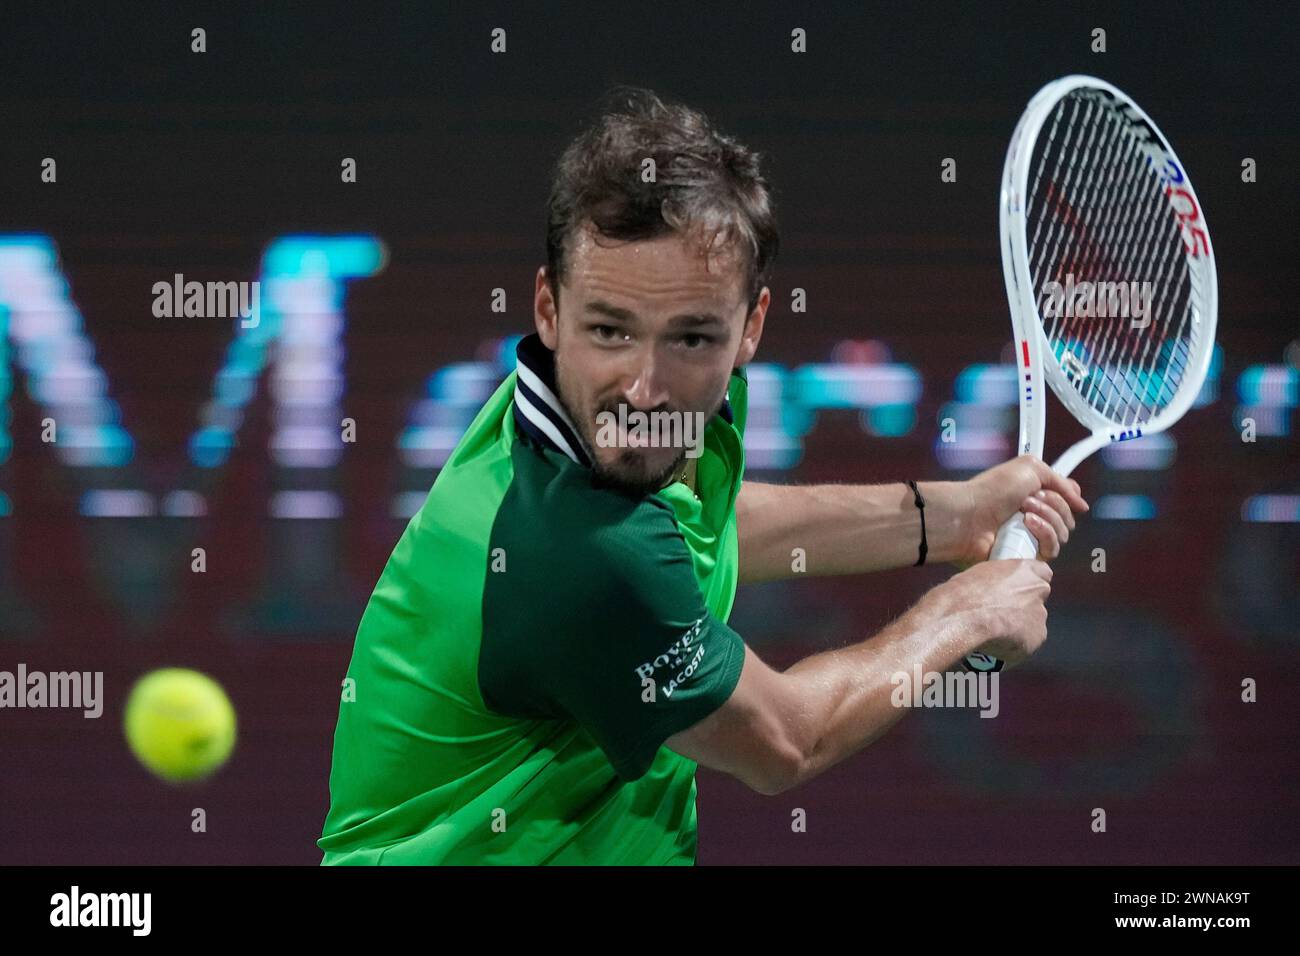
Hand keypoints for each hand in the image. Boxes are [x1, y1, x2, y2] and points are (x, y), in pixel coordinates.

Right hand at [939, 558, 1052, 667]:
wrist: (963, 617)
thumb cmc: (964, 594)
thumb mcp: (979, 575)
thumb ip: (996, 582)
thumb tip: (992, 594)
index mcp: (1026, 569)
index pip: (1042, 573)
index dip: (1028, 583)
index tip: (1015, 590)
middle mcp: (1039, 590)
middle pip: (1037, 599)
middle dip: (1023, 607)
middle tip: (1000, 614)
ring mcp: (1040, 615)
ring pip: (1032, 623)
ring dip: (1019, 628)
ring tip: (993, 633)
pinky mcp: (1036, 638)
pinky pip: (1027, 642)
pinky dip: (1015, 645)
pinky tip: (996, 645)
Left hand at [955, 455, 1088, 566]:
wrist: (970, 515)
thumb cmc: (993, 490)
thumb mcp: (1031, 468)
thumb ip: (1061, 481)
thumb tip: (1081, 501)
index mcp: (1034, 496)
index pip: (1067, 501)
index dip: (1068, 497)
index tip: (1066, 493)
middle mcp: (1035, 517)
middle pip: (1068, 517)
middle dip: (1054, 504)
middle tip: (1029, 499)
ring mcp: (1031, 538)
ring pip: (1062, 533)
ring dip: (1047, 518)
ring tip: (1023, 512)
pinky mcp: (1027, 555)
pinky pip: (1052, 548)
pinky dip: (1043, 533)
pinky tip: (1026, 525)